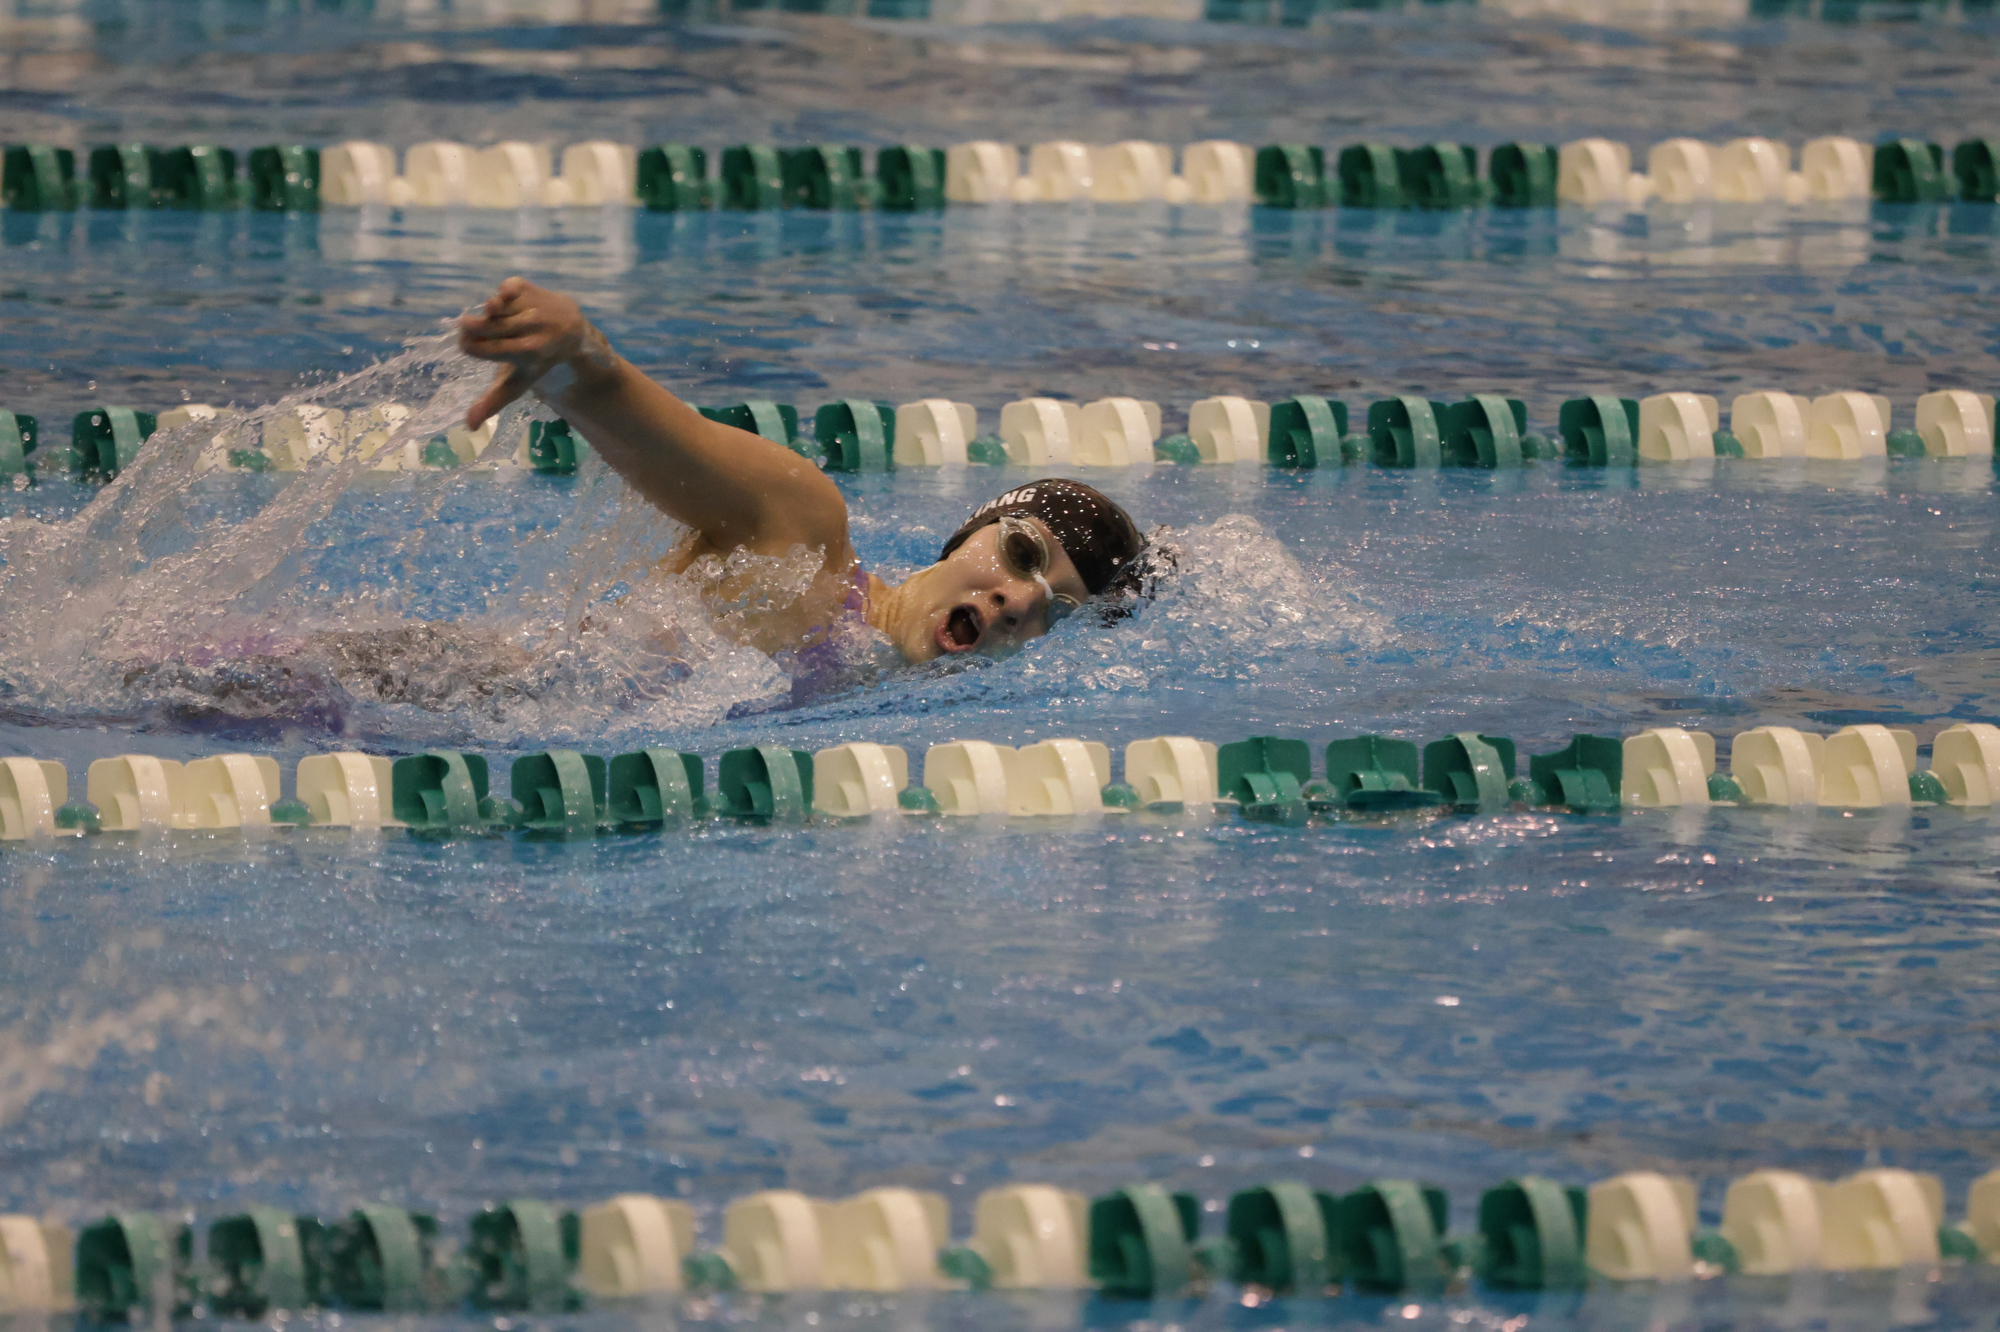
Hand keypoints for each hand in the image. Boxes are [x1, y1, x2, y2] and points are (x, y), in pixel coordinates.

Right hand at [457, 277, 604, 427]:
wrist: (571, 331)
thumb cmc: (538, 359)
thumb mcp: (519, 382)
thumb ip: (494, 401)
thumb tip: (469, 426)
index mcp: (527, 353)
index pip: (482, 348)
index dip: (469, 346)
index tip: (469, 346)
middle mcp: (533, 328)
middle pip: (483, 325)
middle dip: (471, 328)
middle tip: (470, 330)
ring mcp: (533, 305)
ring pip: (492, 307)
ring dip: (487, 314)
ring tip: (496, 320)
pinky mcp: (530, 288)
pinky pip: (504, 290)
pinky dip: (502, 297)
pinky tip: (508, 304)